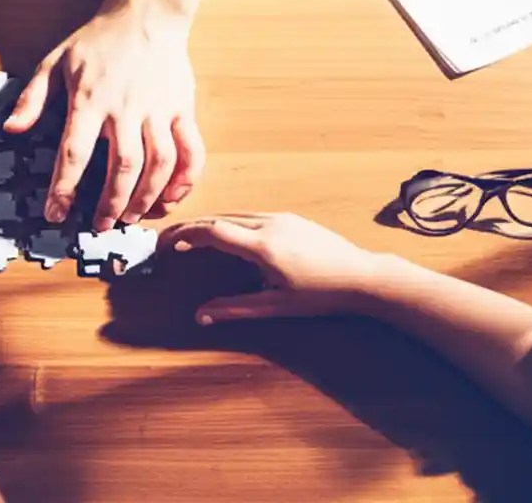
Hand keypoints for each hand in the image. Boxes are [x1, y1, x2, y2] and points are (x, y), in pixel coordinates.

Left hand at [4, 12, 204, 229]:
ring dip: (147, 196)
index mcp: (90, 101)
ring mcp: (157, 110)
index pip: (74, 152)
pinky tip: (172, 197)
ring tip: (132, 216)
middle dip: (111, 203)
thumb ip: (32, 99)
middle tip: (102, 225)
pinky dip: (185, 178)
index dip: (64, 187)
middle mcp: (125, 109)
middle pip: (123, 167)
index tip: (56, 213)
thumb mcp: (54, 62)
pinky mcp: (181, 109)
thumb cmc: (97, 41)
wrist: (146, 15)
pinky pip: (191, 150)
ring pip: (159, 164)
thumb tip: (10, 130)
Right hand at [163, 213, 399, 323]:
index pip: (212, 231)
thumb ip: (235, 308)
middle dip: (190, 228)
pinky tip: (225, 235)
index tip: (168, 245)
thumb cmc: (322, 295)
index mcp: (262, 246)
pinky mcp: (290, 218)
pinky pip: (250, 215)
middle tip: (169, 241)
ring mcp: (280, 218)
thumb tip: (201, 316)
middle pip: (218, 219)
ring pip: (234, 214)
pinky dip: (228, 222)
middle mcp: (268, 224)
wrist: (362, 276)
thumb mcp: (277, 305)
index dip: (185, 235)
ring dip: (208, 224)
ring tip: (190, 238)